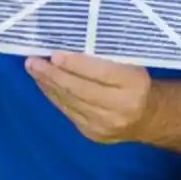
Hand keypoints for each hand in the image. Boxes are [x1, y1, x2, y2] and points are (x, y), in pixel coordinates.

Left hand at [25, 51, 154, 143]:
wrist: (147, 118)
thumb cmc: (134, 82)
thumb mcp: (130, 64)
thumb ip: (105, 57)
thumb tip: (67, 45)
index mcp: (135, 84)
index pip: (101, 73)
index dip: (76, 64)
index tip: (54, 54)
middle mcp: (121, 107)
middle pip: (81, 89)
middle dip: (53, 75)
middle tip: (33, 61)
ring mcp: (105, 124)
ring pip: (70, 102)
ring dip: (48, 85)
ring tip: (33, 69)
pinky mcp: (92, 134)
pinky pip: (68, 112)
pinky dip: (54, 96)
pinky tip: (44, 83)